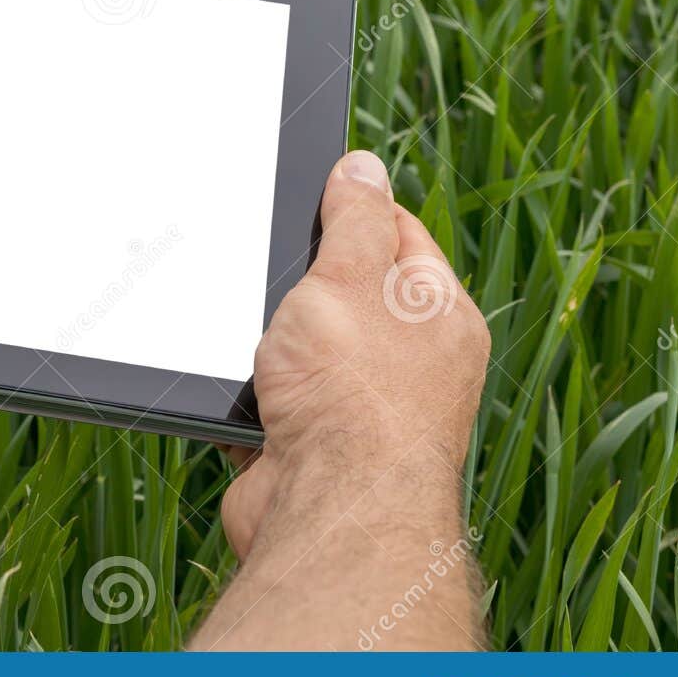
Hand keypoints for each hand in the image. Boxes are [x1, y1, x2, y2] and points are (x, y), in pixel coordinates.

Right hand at [221, 149, 489, 558]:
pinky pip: (271, 403)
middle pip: (346, 294)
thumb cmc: (356, 391)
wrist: (329, 509)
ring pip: (302, 350)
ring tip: (255, 334)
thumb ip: (357, 216)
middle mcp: (411, 367)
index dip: (354, 211)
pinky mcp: (312, 452)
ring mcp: (361, 413)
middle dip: (300, 282)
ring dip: (269, 342)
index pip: (400, 238)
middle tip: (268, 266)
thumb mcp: (352, 274)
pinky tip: (239, 386)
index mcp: (438, 317)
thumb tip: (363, 167)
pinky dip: (249, 395)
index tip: (311, 196)